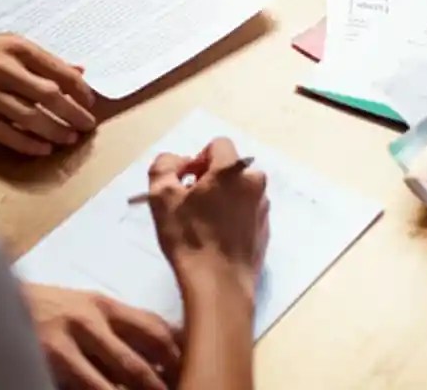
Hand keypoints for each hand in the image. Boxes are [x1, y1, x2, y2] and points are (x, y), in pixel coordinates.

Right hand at [0, 34, 95, 155]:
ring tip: (70, 138)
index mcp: (17, 49)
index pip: (59, 70)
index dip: (79, 89)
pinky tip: (43, 148)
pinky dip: (27, 143)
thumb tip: (80, 70)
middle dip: (73, 113)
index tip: (90, 102)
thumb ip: (44, 61)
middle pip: (49, 95)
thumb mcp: (9, 46)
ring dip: (54, 130)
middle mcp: (3, 70)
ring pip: (30, 117)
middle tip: (88, 125)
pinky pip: (6, 133)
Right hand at [23, 284, 179, 389]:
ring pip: (108, 386)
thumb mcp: (89, 308)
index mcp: (106, 306)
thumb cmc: (49, 310)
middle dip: (159, 387)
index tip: (197, 370)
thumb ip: (125, 324)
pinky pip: (79, 387)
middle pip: (136, 364)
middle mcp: (88, 323)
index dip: (180, 355)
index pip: (156, 330)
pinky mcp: (42, 363)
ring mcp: (62, 346)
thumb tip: (173, 342)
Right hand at [148, 138, 269, 290]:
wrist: (219, 283)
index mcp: (233, 170)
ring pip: (239, 190)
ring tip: (202, 222)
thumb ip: (164, 166)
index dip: (197, 159)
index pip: (218, 144)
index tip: (185, 181)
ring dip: (221, 197)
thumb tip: (177, 162)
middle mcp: (255, 183)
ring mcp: (263, 206)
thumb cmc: (189, 238)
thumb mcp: (161, 197)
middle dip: (209, 178)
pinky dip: (232, 216)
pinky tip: (216, 236)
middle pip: (229, 168)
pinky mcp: (265, 228)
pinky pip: (246, 211)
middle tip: (190, 202)